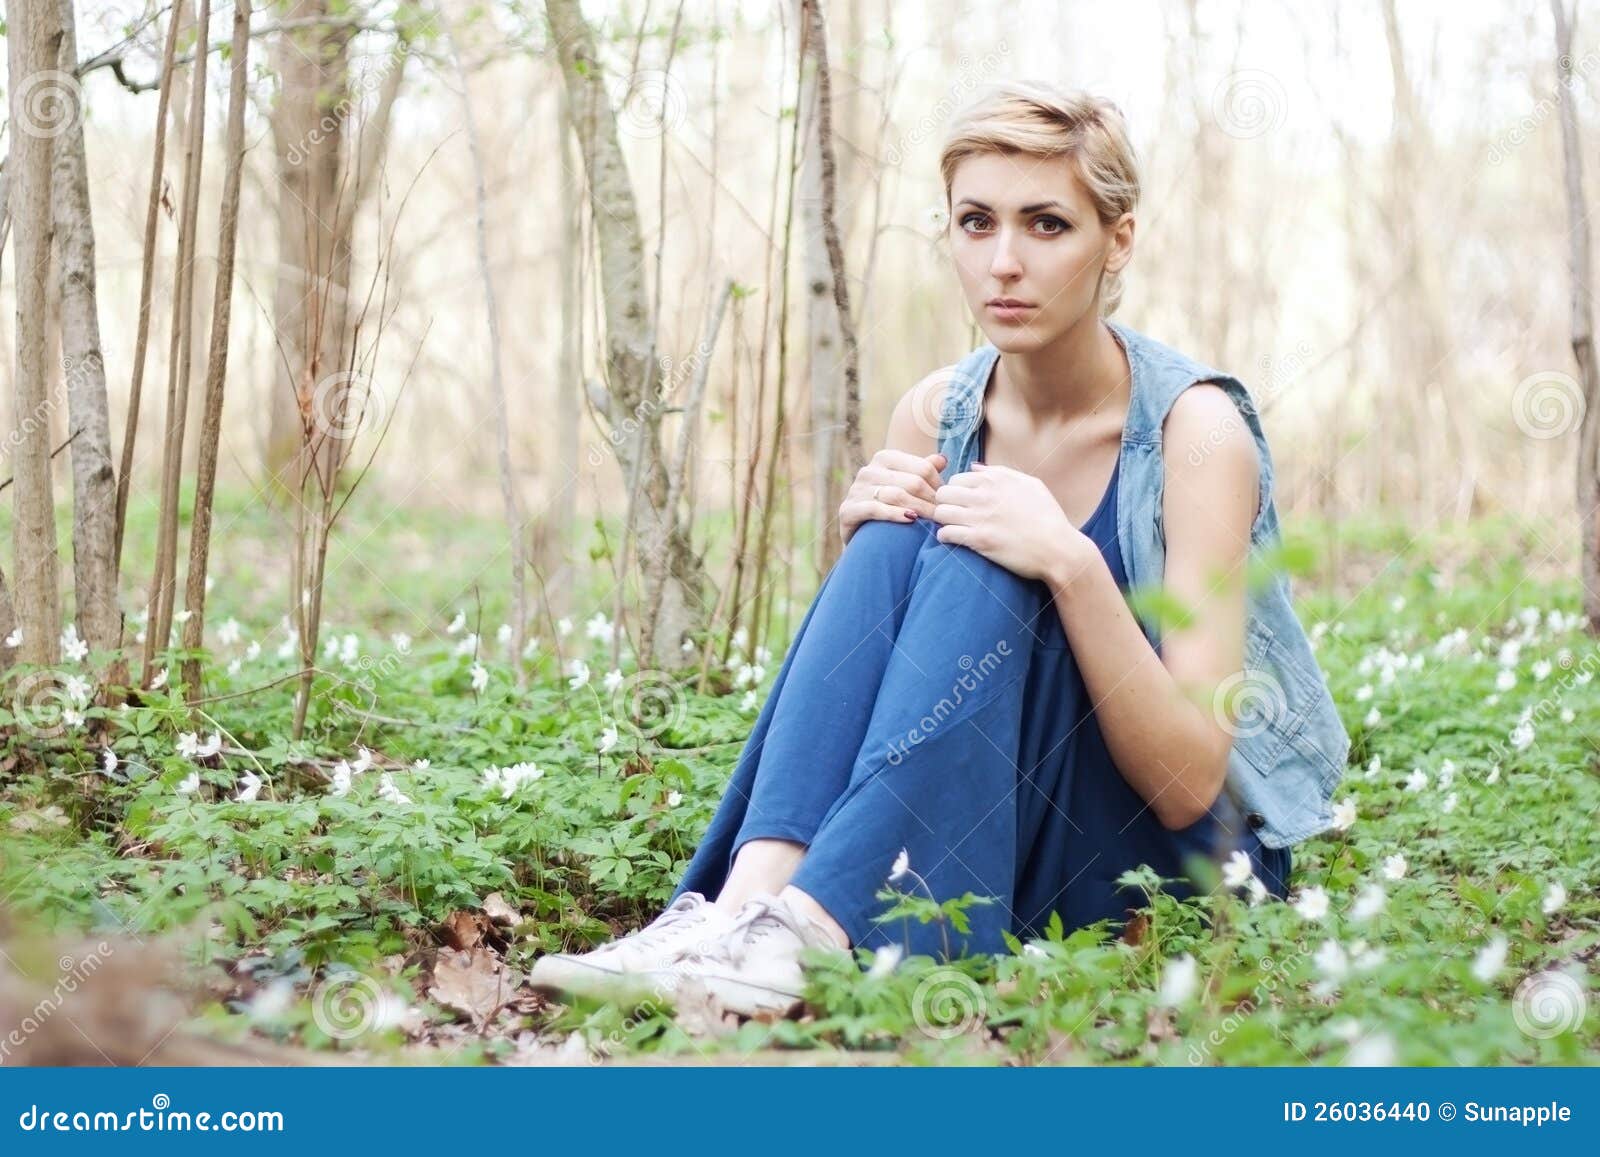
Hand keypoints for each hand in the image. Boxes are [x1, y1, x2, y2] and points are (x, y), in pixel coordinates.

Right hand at [839, 450, 947, 545]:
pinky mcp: (847, 511)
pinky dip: (894, 514)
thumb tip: (942, 459)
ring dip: (919, 509)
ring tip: (932, 522)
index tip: (946, 503)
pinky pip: (874, 509)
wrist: (864, 540)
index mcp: (884, 458)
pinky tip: (910, 520)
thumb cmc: (891, 510)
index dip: (939, 486)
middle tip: (943, 516)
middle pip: (912, 482)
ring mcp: (855, 490)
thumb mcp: (908, 488)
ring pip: (895, 495)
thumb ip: (923, 472)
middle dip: (931, 500)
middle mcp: (868, 471)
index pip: (922, 468)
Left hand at [931, 461, 1097, 586]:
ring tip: (953, 527)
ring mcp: (980, 517)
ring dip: (943, 520)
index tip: (961, 503)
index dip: (956, 492)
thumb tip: (974, 467)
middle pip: (943, 493)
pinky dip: (945, 536)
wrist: (1057, 548)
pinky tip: (955, 539)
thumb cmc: (1047, 516)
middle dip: (945, 504)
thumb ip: (1001, 473)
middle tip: (953, 515)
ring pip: (940, 512)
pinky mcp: (978, 540)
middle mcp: (984, 495)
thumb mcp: (1031, 485)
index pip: (956, 479)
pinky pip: (946, 533)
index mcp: (995, 480)